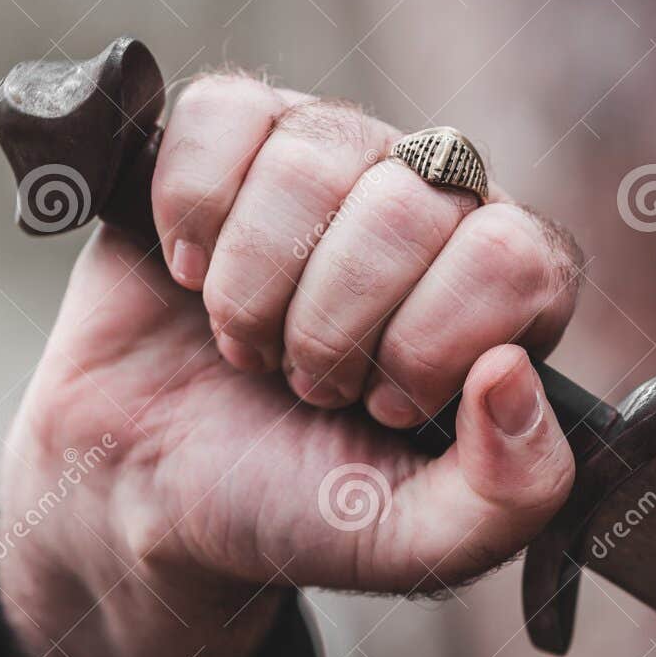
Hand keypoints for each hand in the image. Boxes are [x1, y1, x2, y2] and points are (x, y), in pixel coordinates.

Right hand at [0, 72, 581, 656]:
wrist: (144, 489)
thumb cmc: (292, 503)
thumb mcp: (414, 543)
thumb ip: (507, 494)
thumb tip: (511, 371)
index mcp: (506, 290)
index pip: (510, 258)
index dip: (429, 342)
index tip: (380, 407)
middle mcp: (434, 203)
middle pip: (410, 202)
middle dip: (331, 325)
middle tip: (304, 384)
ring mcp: (335, 157)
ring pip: (316, 153)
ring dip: (255, 283)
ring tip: (247, 342)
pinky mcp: (235, 135)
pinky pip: (226, 113)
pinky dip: (192, 209)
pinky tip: (189, 271)